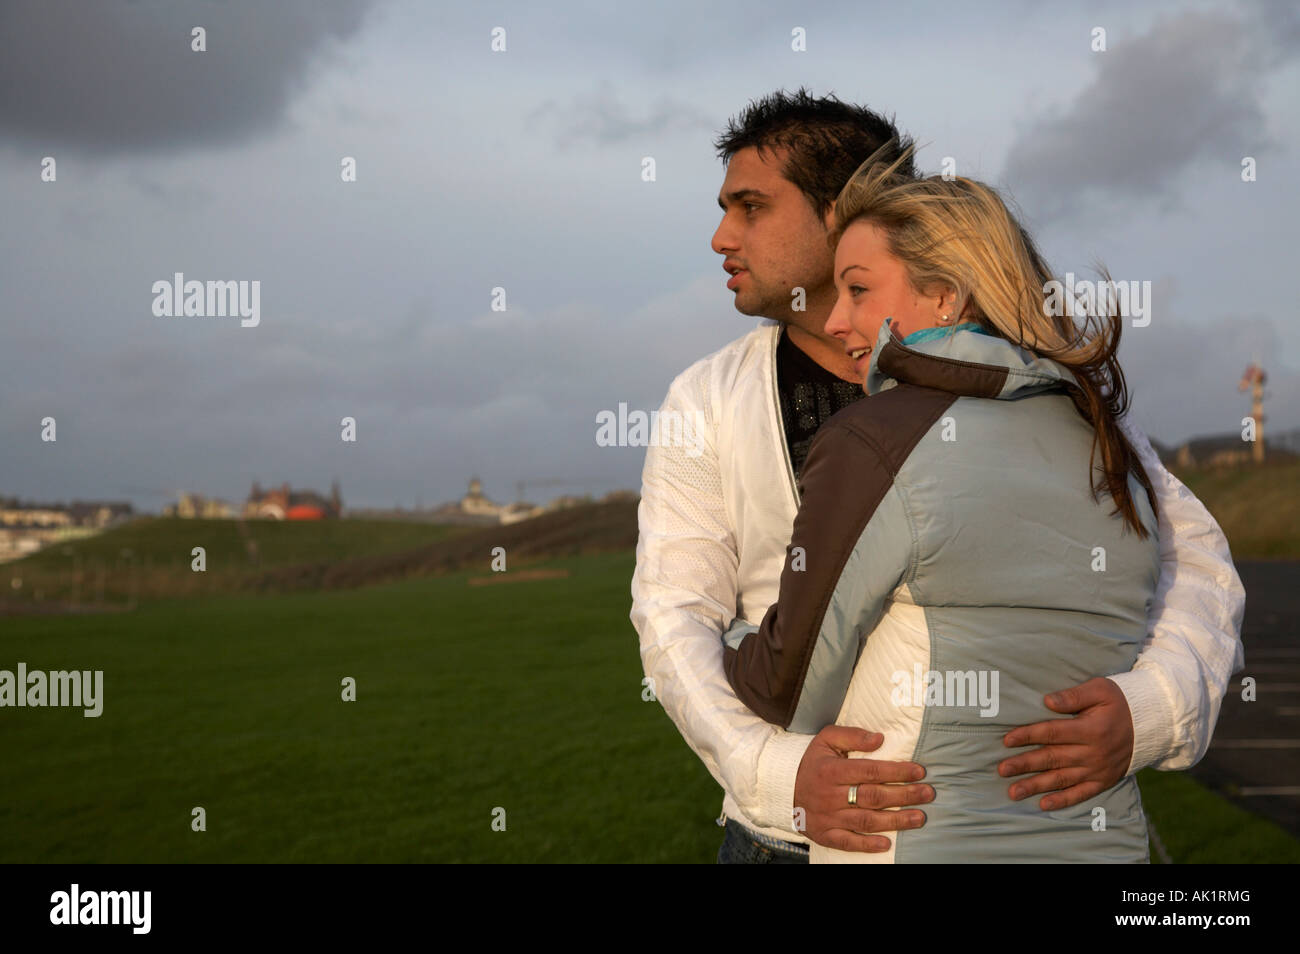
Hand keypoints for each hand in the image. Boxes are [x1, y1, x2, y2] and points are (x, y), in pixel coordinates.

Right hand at [793, 725, 932, 851]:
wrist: (782, 787)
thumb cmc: (812, 761)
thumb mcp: (826, 739)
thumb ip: (852, 736)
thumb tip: (879, 738)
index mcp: (832, 770)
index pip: (871, 771)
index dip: (897, 772)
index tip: (919, 772)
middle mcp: (831, 795)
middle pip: (874, 797)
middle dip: (905, 795)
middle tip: (928, 794)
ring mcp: (828, 817)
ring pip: (867, 821)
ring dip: (896, 821)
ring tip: (920, 818)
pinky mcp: (825, 834)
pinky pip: (848, 842)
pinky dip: (868, 845)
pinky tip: (887, 843)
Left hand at [998, 677, 1133, 810]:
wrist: (1150, 724)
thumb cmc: (1119, 703)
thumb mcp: (1100, 690)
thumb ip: (1074, 696)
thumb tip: (1048, 701)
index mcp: (1091, 729)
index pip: (1053, 732)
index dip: (1028, 735)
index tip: (1006, 740)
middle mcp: (1093, 752)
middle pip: (1053, 758)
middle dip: (1025, 764)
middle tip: (1002, 769)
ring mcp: (1098, 770)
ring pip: (1062, 779)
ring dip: (1036, 786)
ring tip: (1013, 792)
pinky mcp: (1104, 781)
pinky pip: (1081, 793)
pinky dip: (1063, 801)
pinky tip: (1044, 805)